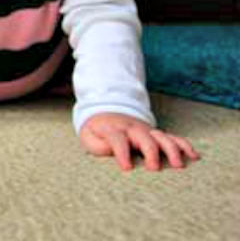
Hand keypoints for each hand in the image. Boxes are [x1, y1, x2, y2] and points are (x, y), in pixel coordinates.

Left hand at [79, 113, 199, 170]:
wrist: (108, 112)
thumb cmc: (97, 130)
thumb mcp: (88, 135)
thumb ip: (97, 144)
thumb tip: (111, 150)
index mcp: (114, 129)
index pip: (117, 138)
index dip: (121, 152)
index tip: (127, 168)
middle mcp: (133, 129)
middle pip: (144, 138)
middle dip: (150, 152)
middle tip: (154, 169)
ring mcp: (147, 132)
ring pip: (162, 137)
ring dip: (171, 149)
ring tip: (178, 166)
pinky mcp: (157, 136)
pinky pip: (173, 138)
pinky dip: (184, 145)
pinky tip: (194, 156)